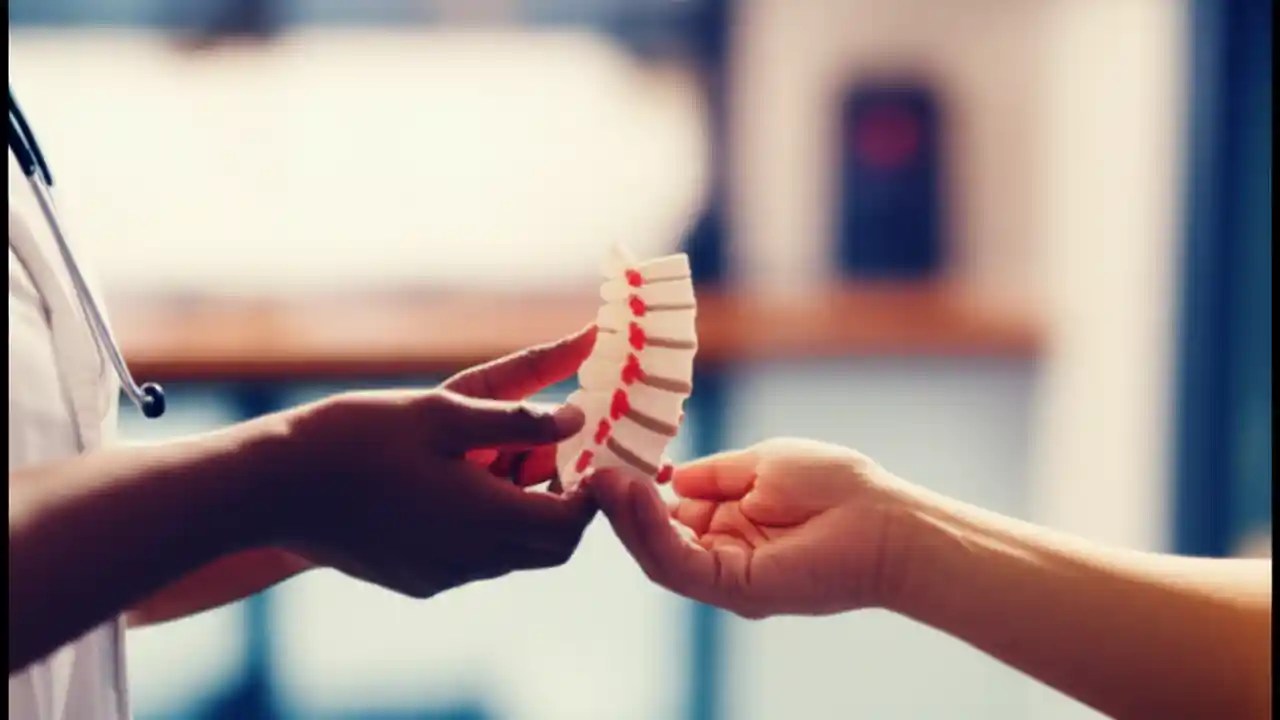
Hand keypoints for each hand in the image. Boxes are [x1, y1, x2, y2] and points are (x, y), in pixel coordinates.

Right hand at [262, 328, 598, 598]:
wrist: (274, 488)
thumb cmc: (356, 438)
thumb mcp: (442, 412)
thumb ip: (516, 419)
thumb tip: (576, 419)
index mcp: (485, 518)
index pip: (572, 522)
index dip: (590, 491)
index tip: (585, 450)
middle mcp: (471, 558)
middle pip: (551, 546)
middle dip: (564, 503)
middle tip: (552, 452)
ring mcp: (442, 575)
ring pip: (513, 553)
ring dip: (523, 511)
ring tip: (499, 455)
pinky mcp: (416, 580)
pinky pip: (474, 559)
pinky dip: (486, 526)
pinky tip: (456, 481)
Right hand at [588, 438, 909, 617]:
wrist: (884, 520)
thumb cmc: (836, 485)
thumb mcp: (759, 464)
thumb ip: (711, 476)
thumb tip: (668, 476)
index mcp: (728, 525)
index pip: (667, 513)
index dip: (636, 489)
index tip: (609, 458)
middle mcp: (721, 555)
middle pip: (653, 537)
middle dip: (620, 505)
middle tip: (591, 471)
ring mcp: (726, 575)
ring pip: (657, 553)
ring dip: (626, 517)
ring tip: (604, 479)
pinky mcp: (734, 589)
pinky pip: (678, 564)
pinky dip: (650, 530)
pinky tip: (634, 494)